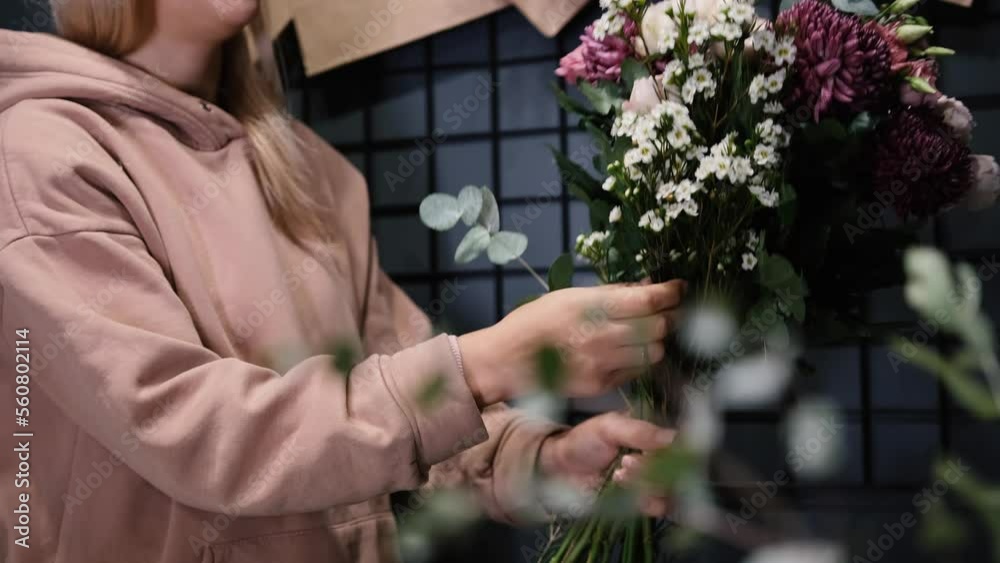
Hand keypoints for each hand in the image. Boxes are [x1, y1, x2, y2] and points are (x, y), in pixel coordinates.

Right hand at [458, 280, 684, 404]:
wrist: (506, 360)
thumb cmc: (535, 321)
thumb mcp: (570, 296)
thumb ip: (611, 293)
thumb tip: (647, 286)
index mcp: (592, 307)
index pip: (649, 300)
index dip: (671, 293)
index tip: (679, 288)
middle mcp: (601, 336)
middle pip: (659, 327)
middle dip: (669, 317)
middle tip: (670, 311)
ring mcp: (602, 364)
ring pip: (654, 352)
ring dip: (657, 341)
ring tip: (648, 333)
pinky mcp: (600, 385)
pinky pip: (636, 372)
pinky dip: (640, 360)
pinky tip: (628, 351)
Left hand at [537, 412, 674, 516]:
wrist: (559, 470)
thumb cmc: (582, 441)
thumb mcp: (608, 427)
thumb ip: (640, 431)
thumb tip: (675, 438)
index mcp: (653, 435)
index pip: (680, 445)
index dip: (673, 450)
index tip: (650, 450)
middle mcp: (658, 458)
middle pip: (679, 469)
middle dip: (653, 468)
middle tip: (626, 461)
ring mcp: (652, 480)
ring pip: (671, 489)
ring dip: (646, 483)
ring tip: (619, 474)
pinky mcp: (643, 501)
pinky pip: (659, 506)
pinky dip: (643, 499)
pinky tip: (620, 486)